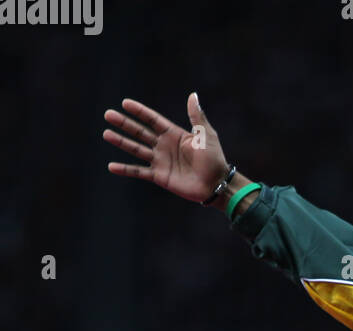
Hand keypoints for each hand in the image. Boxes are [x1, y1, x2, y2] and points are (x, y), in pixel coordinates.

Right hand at [103, 93, 229, 203]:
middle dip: (125, 124)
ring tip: (106, 134)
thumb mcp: (206, 135)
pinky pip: (139, 172)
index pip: (153, 120)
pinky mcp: (160, 176)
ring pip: (137, 149)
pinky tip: (112, 166)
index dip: (140, 112)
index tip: (125, 103)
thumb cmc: (214, 159)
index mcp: (174, 134)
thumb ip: (197, 116)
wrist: (216, 184)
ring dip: (121, 142)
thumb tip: (193, 95)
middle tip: (108, 115)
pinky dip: (126, 170)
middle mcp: (164, 146)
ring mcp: (161, 161)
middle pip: (140, 132)